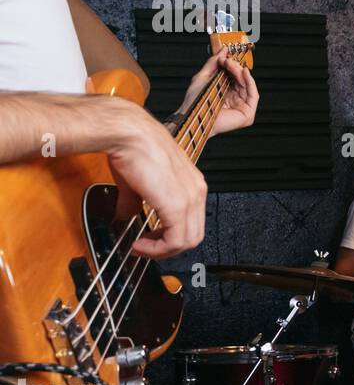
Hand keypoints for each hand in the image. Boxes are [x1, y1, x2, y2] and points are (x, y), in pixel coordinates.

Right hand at [103, 100, 209, 258]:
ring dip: (162, 250)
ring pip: (188, 240)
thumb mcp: (135, 180)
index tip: (149, 239)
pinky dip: (158, 248)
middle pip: (194, 235)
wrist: (128, 133)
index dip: (171, 236)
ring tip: (142, 246)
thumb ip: (135, 201)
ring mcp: (190, 198)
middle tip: (146, 247)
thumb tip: (127, 214)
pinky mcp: (177, 204)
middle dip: (168, 247)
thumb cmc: (132, 147)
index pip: (192, 221)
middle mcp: (196, 190)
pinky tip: (141, 244)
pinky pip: (176, 239)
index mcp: (191, 183)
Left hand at [177, 49, 258, 136]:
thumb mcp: (204, 77)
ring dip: (240, 72)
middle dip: (235, 67)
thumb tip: (223, 50)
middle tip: (227, 60)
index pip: (234, 77)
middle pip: (242, 80)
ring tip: (231, 64)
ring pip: (247, 85)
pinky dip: (251, 82)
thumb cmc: (195, 102)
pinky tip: (244, 72)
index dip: (231, 66)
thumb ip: (213, 63)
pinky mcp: (247, 114)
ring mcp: (242, 107)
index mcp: (226, 93)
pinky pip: (253, 95)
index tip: (224, 57)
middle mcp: (235, 100)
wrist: (193, 115)